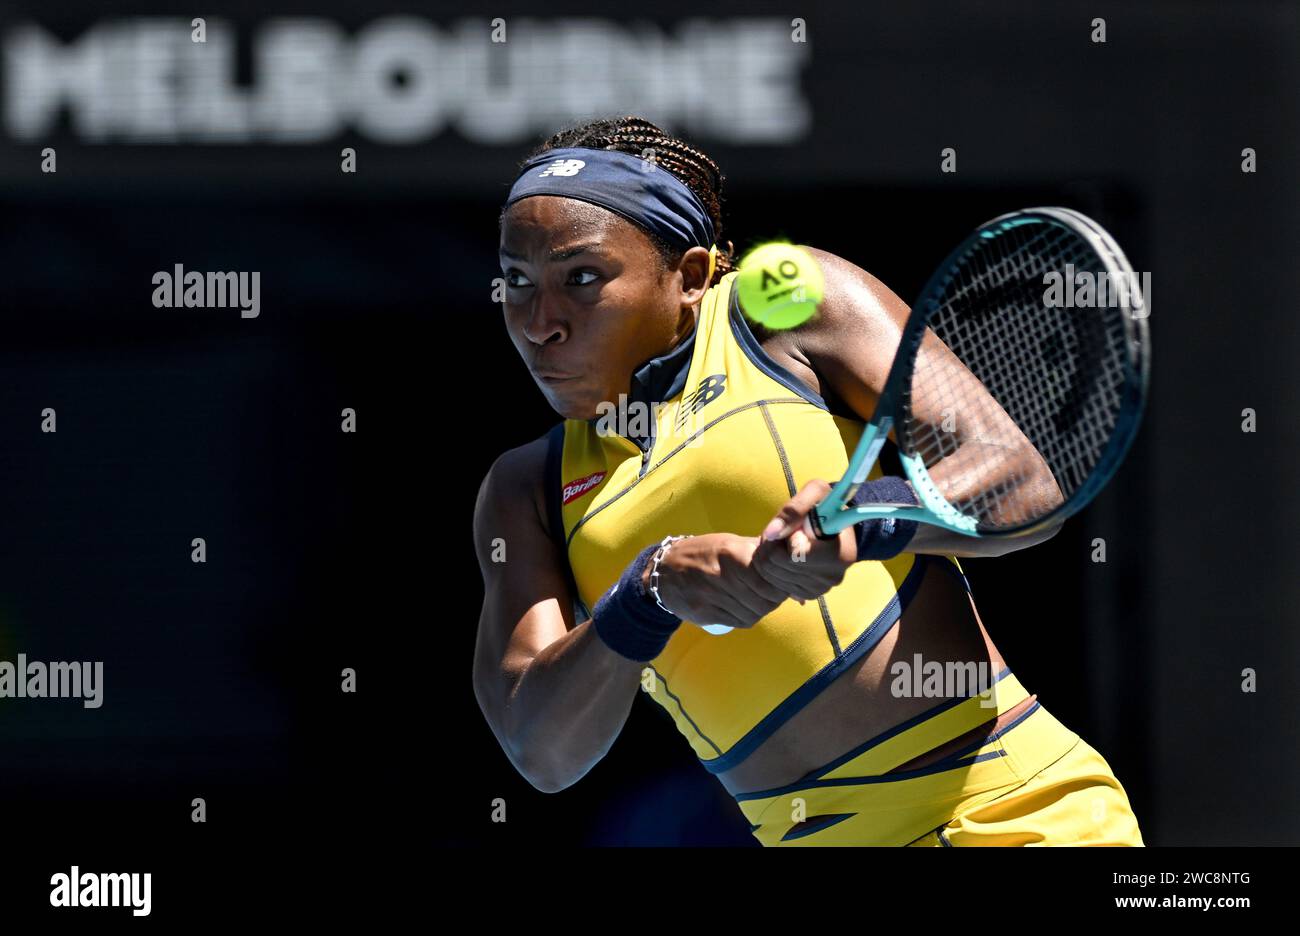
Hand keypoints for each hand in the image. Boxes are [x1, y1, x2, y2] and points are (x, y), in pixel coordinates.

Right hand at [643, 533, 788, 630]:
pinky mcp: (705, 614)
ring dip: (761, 609)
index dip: (780, 582)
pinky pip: (738, 621)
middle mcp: (721, 575)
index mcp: (730, 554)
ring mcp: (712, 597)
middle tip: (772, 593)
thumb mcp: (728, 543)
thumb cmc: (702, 553)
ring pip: (753, 613)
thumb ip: (758, 551)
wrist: (663, 572)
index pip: (768, 576)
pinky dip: (747, 617)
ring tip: (757, 600)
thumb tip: (792, 558)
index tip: (780, 580)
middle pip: (764, 598)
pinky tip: (744, 608)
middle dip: (773, 598)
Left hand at [753, 479, 856, 601]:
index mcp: (840, 554)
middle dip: (773, 547)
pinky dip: (774, 570)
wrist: (837, 525)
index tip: (796, 528)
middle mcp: (832, 577)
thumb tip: (771, 533)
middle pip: (778, 568)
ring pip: (773, 578)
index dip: (787, 539)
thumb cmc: (827, 506)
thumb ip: (794, 508)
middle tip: (783, 532)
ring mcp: (820, 589)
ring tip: (784, 542)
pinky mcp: (808, 595)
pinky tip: (785, 557)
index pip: (794, 556)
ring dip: (770, 556)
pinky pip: (776, 586)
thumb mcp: (816, 493)